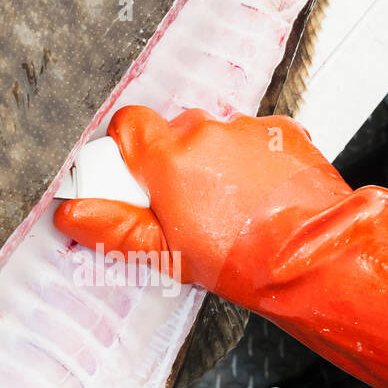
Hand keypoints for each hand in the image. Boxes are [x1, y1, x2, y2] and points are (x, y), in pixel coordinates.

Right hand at [54, 107, 350, 297]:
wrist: (317, 259)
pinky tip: (261, 198)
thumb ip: (113, 228)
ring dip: (215, 163)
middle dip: (174, 164)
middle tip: (186, 208)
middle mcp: (208, 131)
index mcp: (171, 157)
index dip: (127, 151)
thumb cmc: (245, 263)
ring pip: (216, 137)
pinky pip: (255, 139)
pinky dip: (253, 162)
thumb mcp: (167, 254)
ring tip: (231, 210)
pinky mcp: (285, 132)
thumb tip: (70, 213)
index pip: (127, 125)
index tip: (136, 181)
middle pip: (173, 132)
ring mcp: (250, 129)